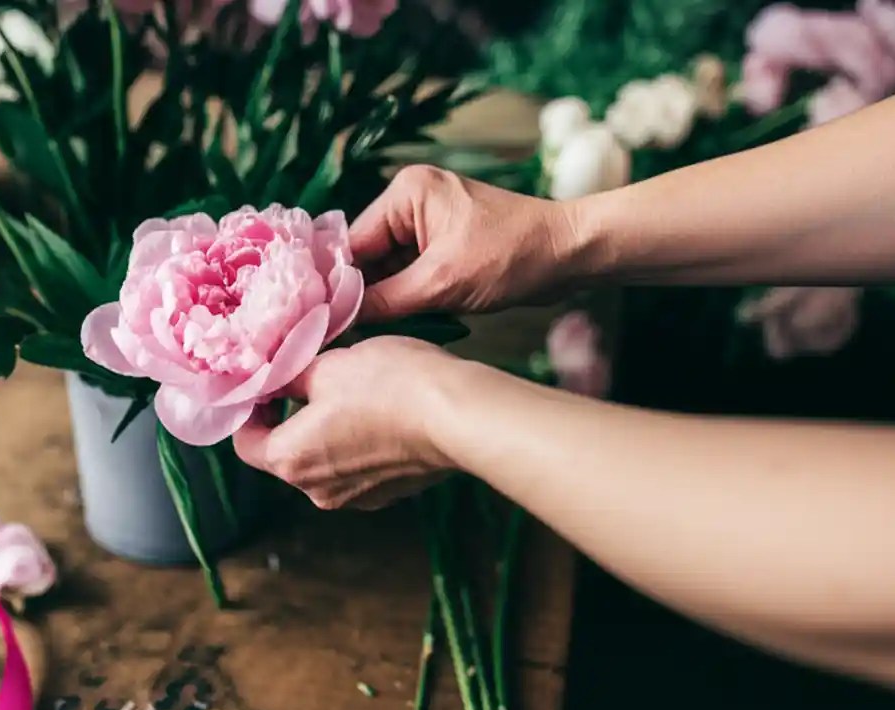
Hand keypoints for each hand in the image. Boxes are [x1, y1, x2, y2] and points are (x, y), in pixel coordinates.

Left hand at [233, 336, 468, 510]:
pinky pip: (357, 466)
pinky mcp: (389, 492)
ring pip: (323, 460)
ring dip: (324, 429)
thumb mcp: (327, 365)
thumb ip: (289, 376)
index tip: (260, 385)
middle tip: (302, 378)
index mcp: (290, 461)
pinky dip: (356, 441)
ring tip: (344, 390)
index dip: (248, 411)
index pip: (245, 443)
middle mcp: (317, 491)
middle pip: (285, 454)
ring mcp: (356, 497)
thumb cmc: (388, 385)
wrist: (458, 415)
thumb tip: (273, 377)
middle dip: (287, 418)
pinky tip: (377, 410)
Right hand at [350, 164, 592, 319]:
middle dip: (361, 292)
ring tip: (366, 332)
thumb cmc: (514, 256)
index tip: (322, 318)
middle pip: (367, 256)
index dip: (338, 282)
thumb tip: (337, 319)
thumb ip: (384, 300)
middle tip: (341, 332)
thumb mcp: (442, 283)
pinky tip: (396, 321)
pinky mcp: (443, 244)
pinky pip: (409, 273)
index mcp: (407, 193)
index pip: (354, 242)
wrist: (573, 256)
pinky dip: (404, 297)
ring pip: (386, 269)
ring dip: (383, 298)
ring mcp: (428, 223)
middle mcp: (411, 201)